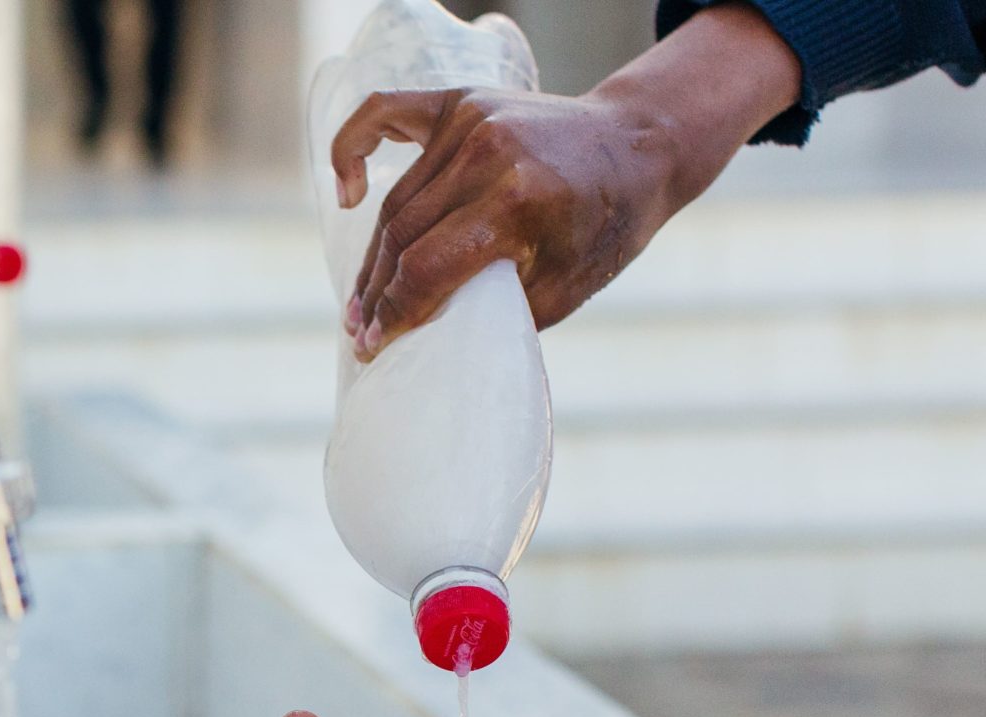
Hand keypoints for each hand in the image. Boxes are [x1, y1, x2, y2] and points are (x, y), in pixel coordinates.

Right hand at [332, 86, 681, 354]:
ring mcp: (471, 122)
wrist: (637, 150)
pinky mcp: (461, 102)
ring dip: (372, 254)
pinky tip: (347, 192)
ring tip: (362, 296)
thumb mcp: (559, 290)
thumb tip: (421, 336)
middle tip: (361, 331)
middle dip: (376, 293)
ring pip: (396, 201)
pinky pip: (384, 114)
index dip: (393, 314)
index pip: (425, 269)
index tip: (375, 345)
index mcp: (517, 203)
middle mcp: (488, 155)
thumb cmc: (603, 229)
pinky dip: (352, 147)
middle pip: (401, 237)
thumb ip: (493, 310)